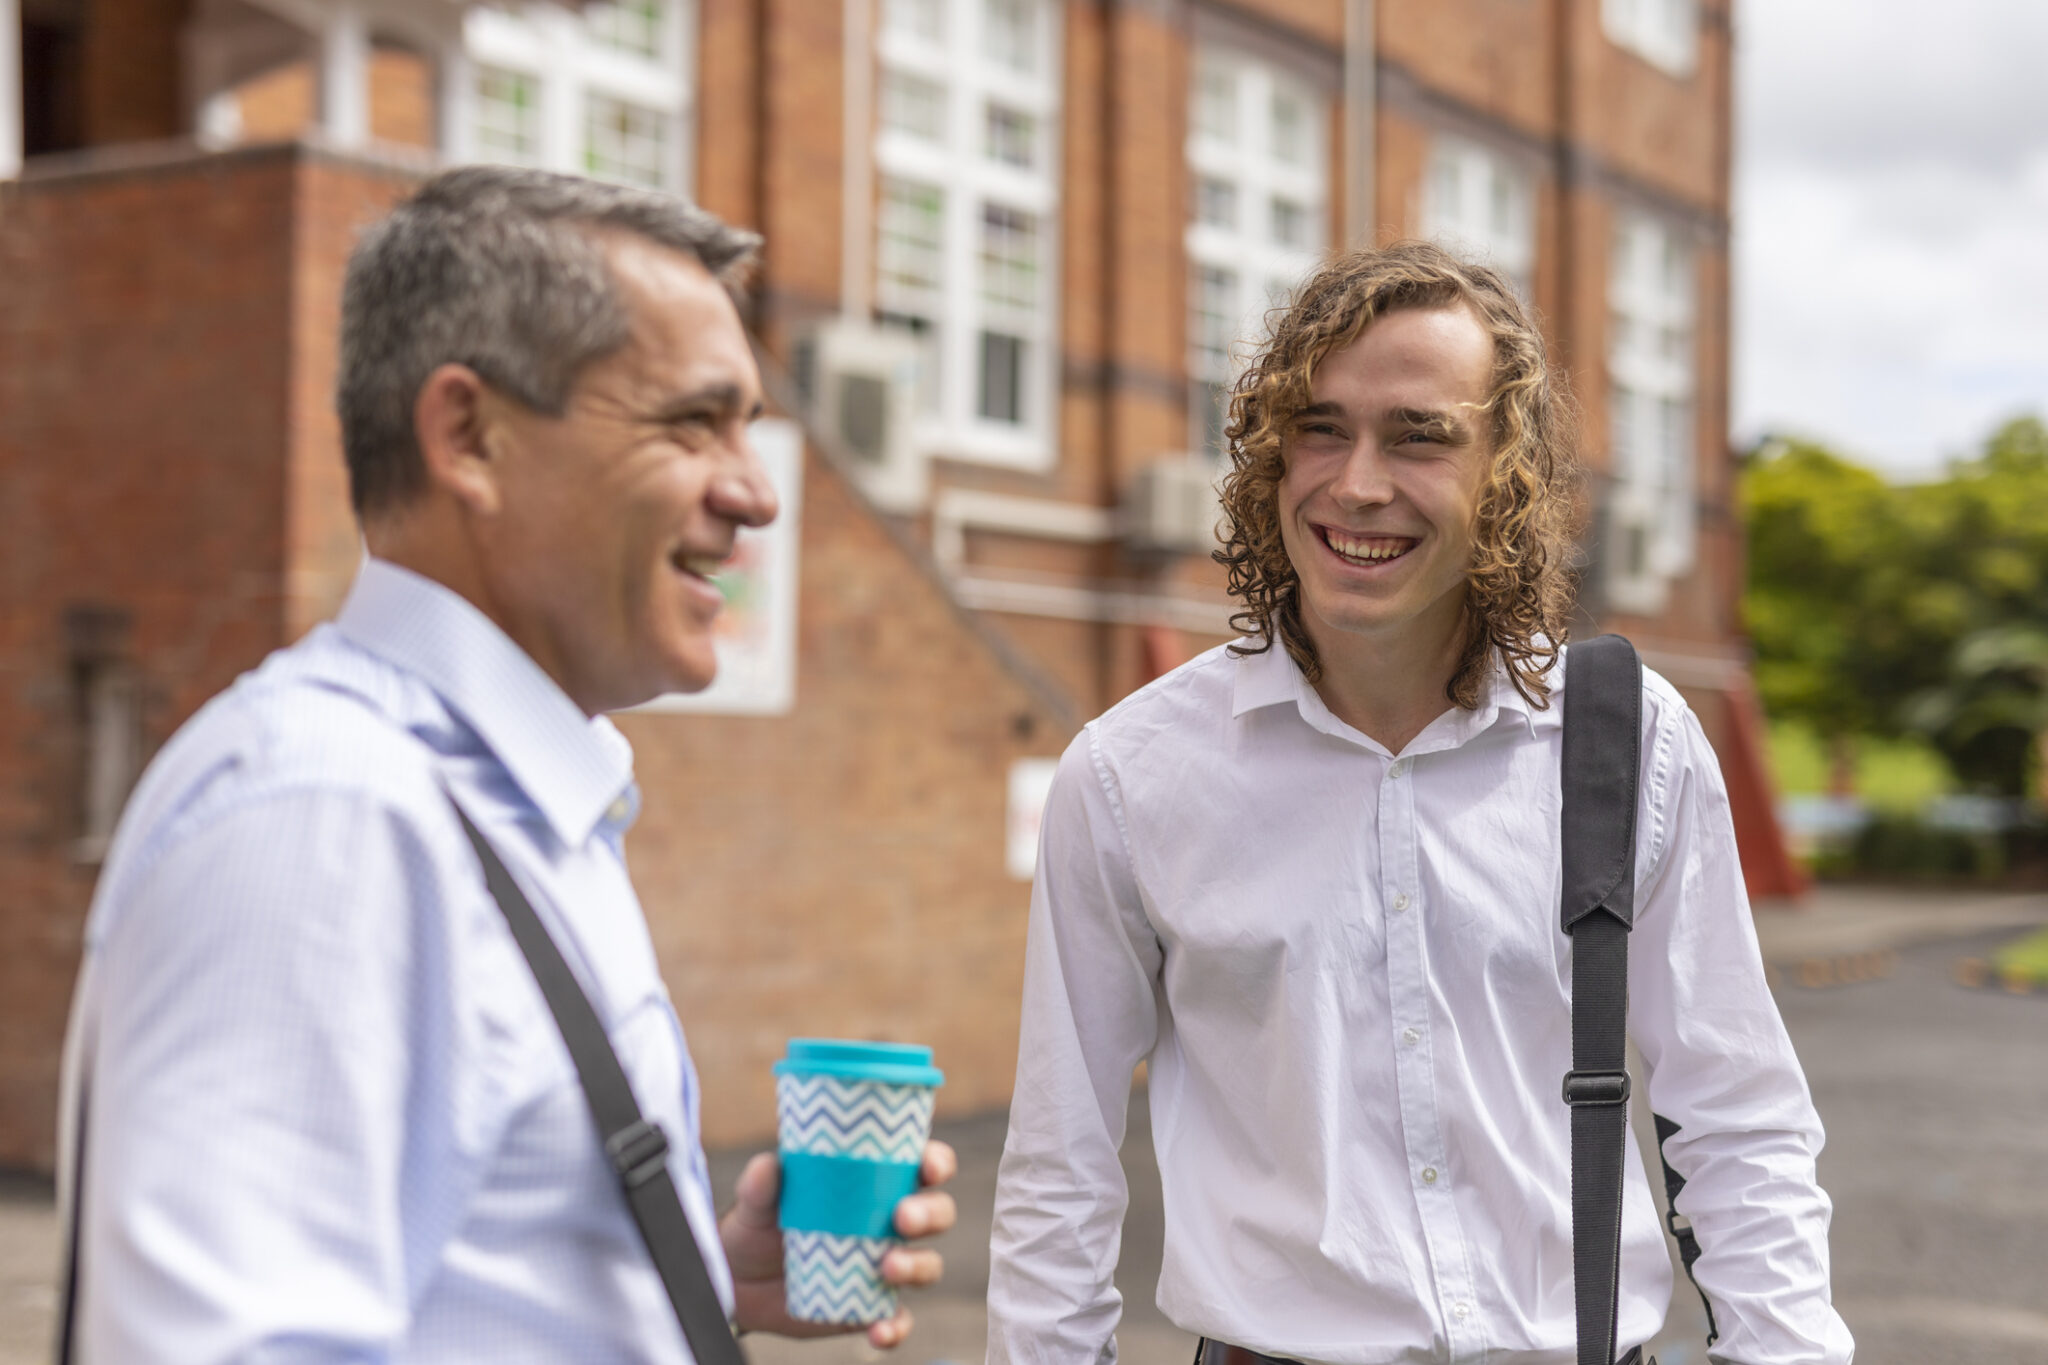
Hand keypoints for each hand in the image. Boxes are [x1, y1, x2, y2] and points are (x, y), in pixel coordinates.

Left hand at [721, 1139, 958, 1347]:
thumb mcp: (756, 1202)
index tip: (929, 1167)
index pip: (922, 1165)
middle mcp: (889, 1222)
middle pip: (937, 1213)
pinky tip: (877, 1331)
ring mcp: (885, 1265)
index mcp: (874, 1183)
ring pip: (928, 1264)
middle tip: (902, 1218)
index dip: (936, 1162)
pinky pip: (899, 1319)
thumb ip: (761, 1184)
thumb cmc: (758, 1226)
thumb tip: (768, 1166)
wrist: (739, 1283)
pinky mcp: (873, 1306)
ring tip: (887, 1268)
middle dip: (930, 1214)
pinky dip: (895, 1328)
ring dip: (918, 1265)